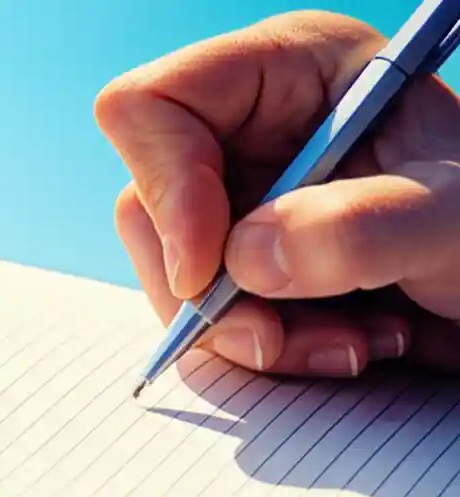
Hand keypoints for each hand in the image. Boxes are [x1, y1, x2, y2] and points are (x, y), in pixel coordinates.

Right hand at [96, 10, 459, 376]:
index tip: (208, 272)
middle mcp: (245, 129)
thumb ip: (360, 229)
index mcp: (285, 70)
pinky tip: (340, 343)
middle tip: (276, 337)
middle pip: (146, 206)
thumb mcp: (454, 218)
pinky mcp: (242, 256)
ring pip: (171, 273)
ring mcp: (238, 195)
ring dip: (247, 332)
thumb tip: (242, 259)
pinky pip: (206, 313)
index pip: (152, 107)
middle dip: (209, 291)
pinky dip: (264, 347)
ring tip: (348, 345)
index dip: (164, 188)